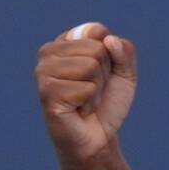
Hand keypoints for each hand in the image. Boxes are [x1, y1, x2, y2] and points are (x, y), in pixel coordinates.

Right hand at [35, 21, 136, 164]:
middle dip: (104, 74)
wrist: (98, 138)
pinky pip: (86, 88)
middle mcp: (49, 52)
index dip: (109, 56)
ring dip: (97, 89)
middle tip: (92, 91)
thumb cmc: (106, 103)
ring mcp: (43, 72)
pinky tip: (79, 110)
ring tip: (85, 100)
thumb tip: (108, 41)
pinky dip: (91, 103)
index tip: (99, 73)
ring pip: (90, 66)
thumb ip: (124, 51)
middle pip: (96, 49)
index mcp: (65, 41)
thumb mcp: (125, 73)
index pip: (97, 31)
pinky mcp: (46, 92)